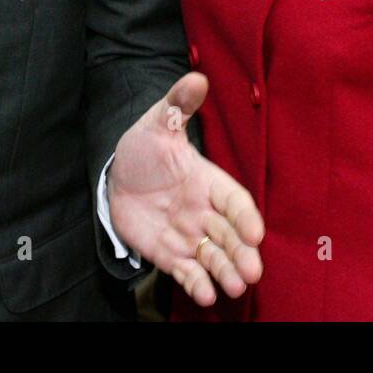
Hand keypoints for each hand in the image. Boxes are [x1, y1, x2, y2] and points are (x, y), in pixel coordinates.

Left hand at [107, 72, 264, 306]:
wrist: (117, 175)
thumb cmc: (144, 147)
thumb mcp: (157, 122)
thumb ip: (177, 103)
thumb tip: (196, 77)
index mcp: (206, 180)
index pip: (233, 199)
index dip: (245, 216)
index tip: (255, 232)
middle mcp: (203, 211)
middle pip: (230, 235)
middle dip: (242, 253)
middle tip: (252, 273)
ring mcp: (189, 235)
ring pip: (214, 257)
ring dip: (225, 272)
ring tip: (234, 288)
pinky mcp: (170, 254)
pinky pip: (187, 271)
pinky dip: (196, 284)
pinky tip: (203, 295)